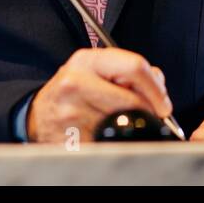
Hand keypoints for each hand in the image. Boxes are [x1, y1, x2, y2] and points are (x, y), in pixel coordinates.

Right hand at [27, 48, 172, 142]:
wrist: (40, 114)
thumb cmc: (75, 91)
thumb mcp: (97, 69)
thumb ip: (129, 72)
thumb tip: (158, 88)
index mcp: (87, 60)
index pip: (134, 67)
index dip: (156, 89)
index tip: (164, 104)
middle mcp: (75, 82)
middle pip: (131, 99)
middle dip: (147, 111)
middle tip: (150, 117)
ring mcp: (70, 111)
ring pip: (122, 123)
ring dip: (130, 126)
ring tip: (119, 121)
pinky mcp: (68, 138)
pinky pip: (107, 142)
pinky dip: (113, 140)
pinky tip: (105, 133)